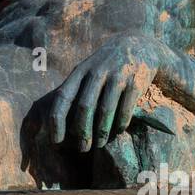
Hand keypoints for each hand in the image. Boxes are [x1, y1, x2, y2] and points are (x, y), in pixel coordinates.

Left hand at [43, 34, 168, 151]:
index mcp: (80, 70)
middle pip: (84, 107)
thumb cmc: (107, 64)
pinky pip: (126, 108)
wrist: (139, 45)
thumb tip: (55, 120)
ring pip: (106, 110)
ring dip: (101, 131)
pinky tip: (119, 131)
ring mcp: (117, 75)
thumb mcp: (87, 69)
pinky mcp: (135, 81)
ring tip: (100, 144)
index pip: (63, 97)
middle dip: (82, 132)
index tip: (56, 141)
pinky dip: (121, 123)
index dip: (58, 121)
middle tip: (82, 149)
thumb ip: (74, 88)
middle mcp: (97, 71)